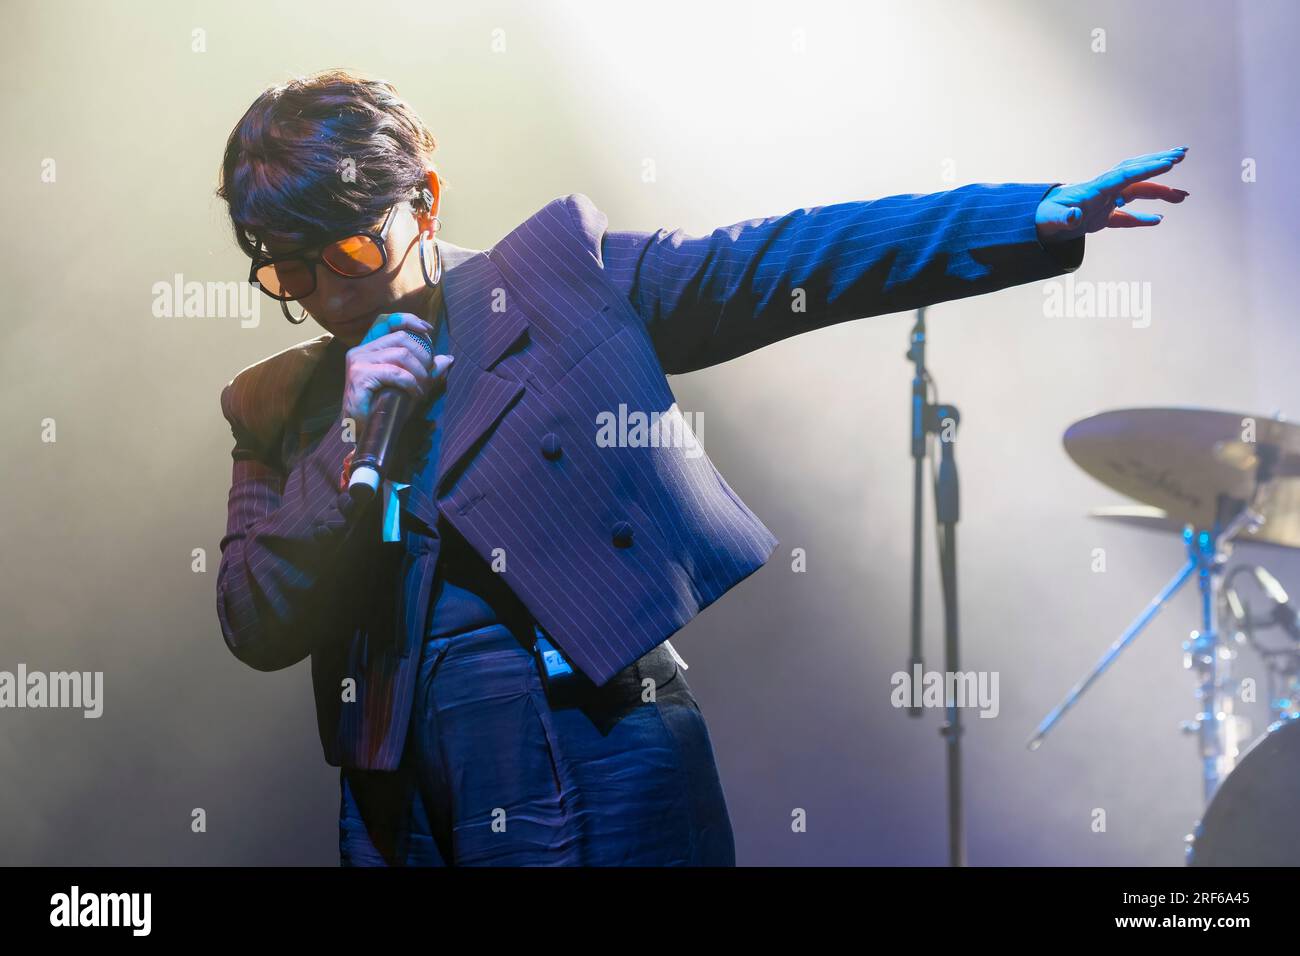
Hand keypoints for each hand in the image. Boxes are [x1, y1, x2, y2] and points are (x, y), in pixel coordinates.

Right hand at [342, 312, 453, 431]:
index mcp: (370, 349)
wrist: (363, 431)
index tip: (428, 330)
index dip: (409, 321)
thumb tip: (448, 359)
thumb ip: (425, 369)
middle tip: (428, 375)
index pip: (387, 322)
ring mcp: (358, 362)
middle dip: (423, 355)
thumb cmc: (384, 407)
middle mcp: (361, 351)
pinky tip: (415, 394)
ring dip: (420, 372)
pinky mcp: (360, 377)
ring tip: (422, 388)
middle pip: (401, 338)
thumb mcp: (409, 384)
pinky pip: (395, 373)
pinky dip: (411, 383)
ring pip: (401, 354)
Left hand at [1035, 146, 1189, 242]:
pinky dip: (1141, 217)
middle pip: (1136, 173)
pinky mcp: (1101, 217)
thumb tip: (1073, 216)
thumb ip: (1064, 218)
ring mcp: (1104, 203)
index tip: (1171, 161)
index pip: (1127, 175)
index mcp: (1096, 188)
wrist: (1034, 222)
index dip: (1148, 168)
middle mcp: (1103, 191)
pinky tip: (1158, 220)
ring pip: (1137, 192)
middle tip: (1182, 155)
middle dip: (1158, 164)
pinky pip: (1126, 216)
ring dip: (1160, 192)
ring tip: (1183, 196)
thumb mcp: (1052, 219)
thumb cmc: (1043, 218)